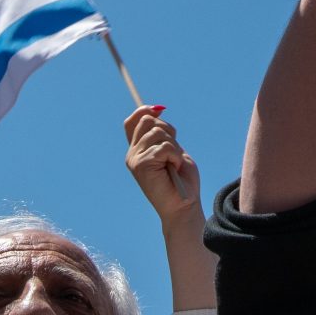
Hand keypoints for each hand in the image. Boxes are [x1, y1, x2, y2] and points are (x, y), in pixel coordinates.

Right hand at [123, 106, 202, 222]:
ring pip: (158, 133)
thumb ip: (162, 134)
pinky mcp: (141, 165)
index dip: (145, 111)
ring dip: (174, 146)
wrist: (184, 205)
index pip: (132, 121)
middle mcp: (132, 154)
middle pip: (146, 121)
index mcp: (138, 150)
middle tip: (174, 151)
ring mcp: (135, 159)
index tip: (160, 110)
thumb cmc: (181, 180)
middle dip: (167, 129)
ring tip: (174, 164)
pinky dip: (175, 156)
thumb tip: (157, 109)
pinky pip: (164, 147)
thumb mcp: (172, 150)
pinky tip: (174, 168)